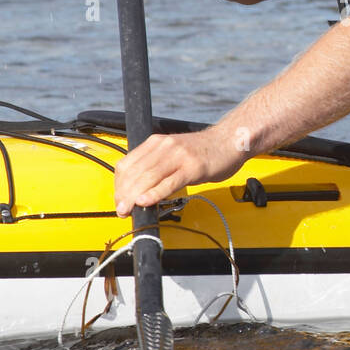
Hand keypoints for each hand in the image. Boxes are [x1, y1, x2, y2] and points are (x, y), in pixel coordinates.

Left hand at [113, 125, 249, 216]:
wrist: (230, 140)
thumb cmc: (203, 151)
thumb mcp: (174, 152)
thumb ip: (157, 166)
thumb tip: (139, 190)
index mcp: (157, 142)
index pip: (127, 163)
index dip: (118, 185)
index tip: (119, 200)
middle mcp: (165, 146)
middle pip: (135, 172)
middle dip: (124, 194)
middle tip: (122, 209)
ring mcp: (179, 156)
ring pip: (149, 177)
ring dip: (135, 196)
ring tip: (130, 209)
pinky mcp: (193, 167)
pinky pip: (170, 182)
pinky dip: (155, 193)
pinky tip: (147, 202)